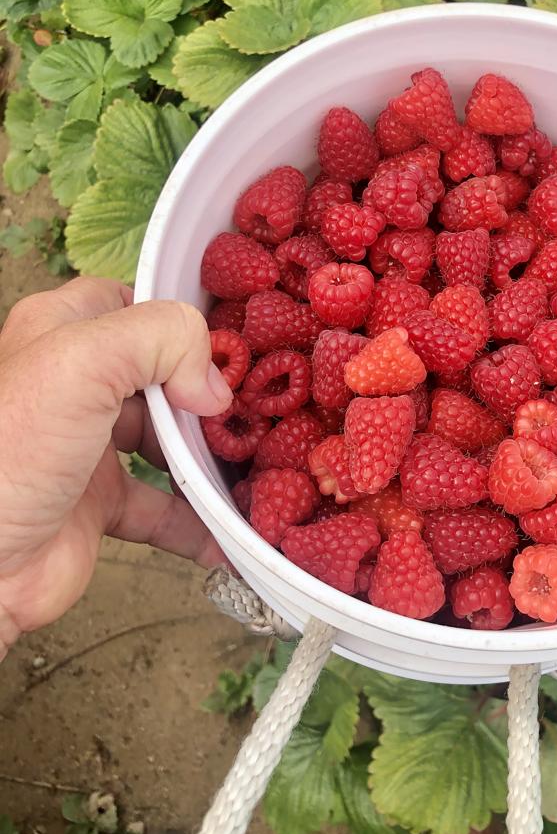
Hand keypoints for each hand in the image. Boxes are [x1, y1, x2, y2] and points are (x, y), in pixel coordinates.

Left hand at [0, 278, 232, 657]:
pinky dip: (200, 521)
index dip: (183, 321)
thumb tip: (212, 383)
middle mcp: (76, 383)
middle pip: (163, 373)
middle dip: (209, 394)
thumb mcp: (85, 361)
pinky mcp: (98, 504)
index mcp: (62, 331)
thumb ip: (162, 338)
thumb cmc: (10, 452)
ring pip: (169, 439)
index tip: (231, 347)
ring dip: (211, 456)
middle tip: (248, 413)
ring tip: (255, 465)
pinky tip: (230, 530)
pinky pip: (165, 508)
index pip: (137, 303)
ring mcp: (89, 445)